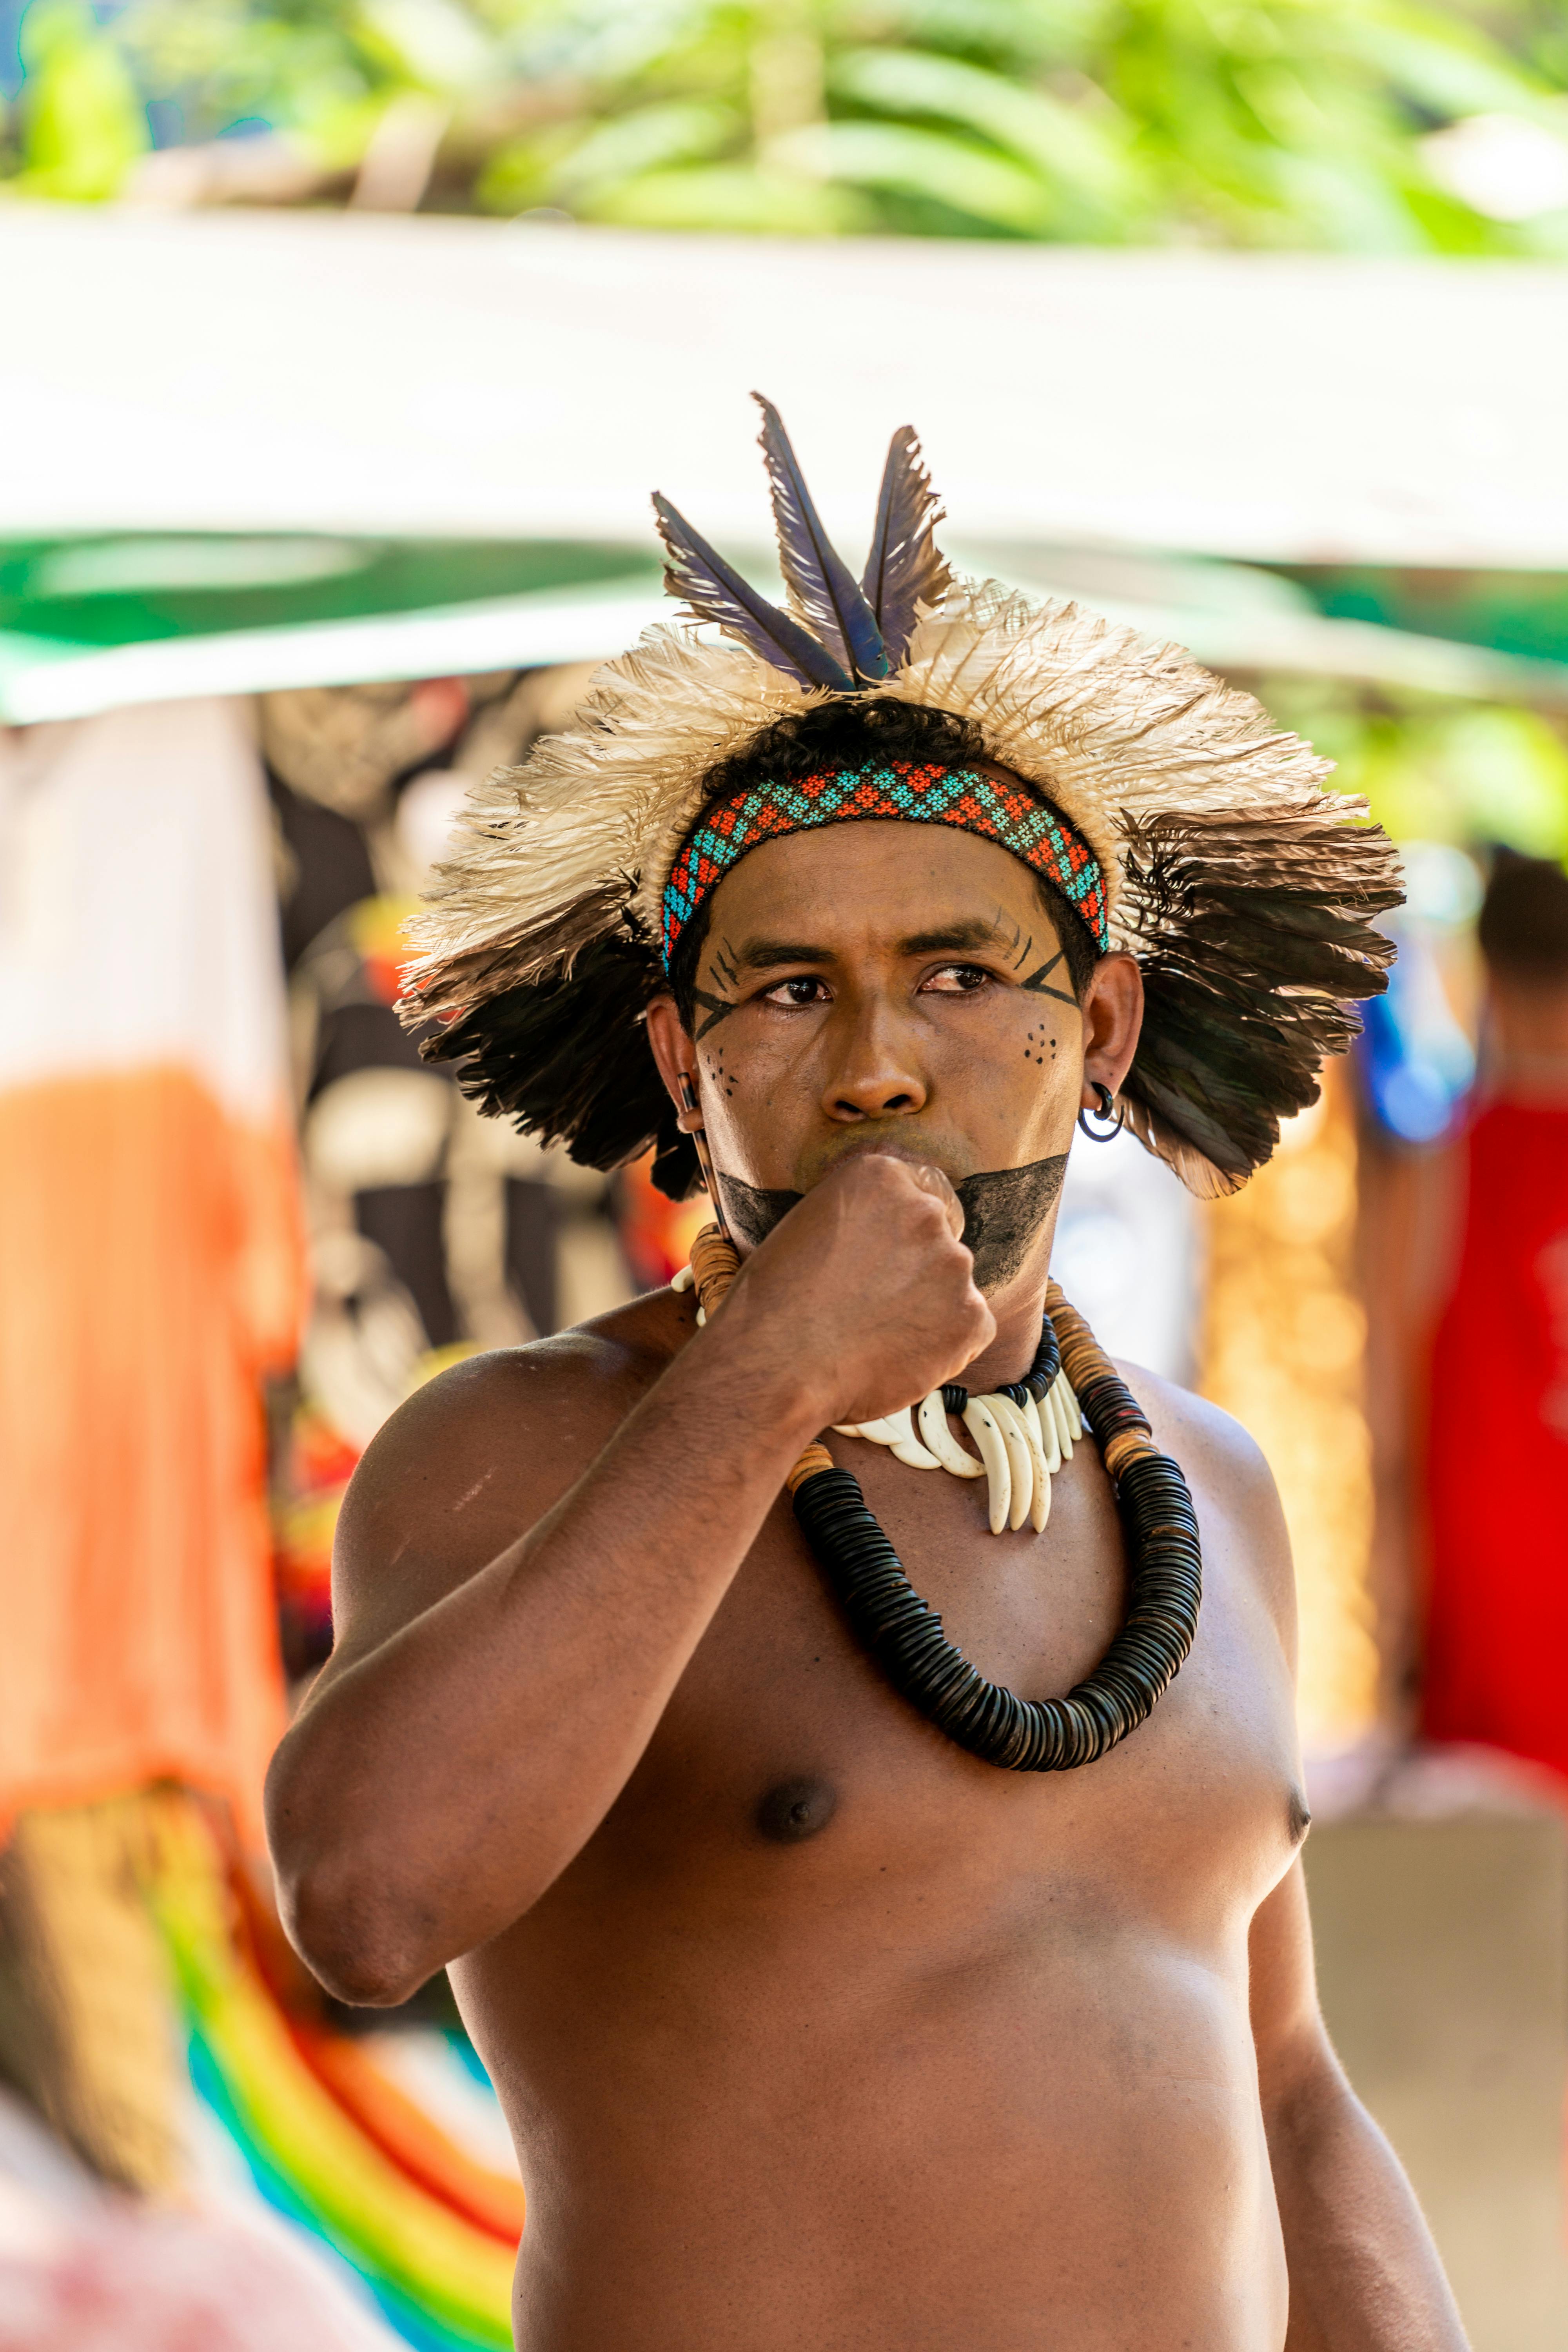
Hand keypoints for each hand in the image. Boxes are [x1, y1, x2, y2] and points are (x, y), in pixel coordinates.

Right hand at [713, 1153, 994, 1428]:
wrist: (775, 1364)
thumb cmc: (774, 1303)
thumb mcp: (807, 1229)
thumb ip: (857, 1221)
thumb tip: (882, 1239)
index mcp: (880, 1177)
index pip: (922, 1189)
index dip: (908, 1228)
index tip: (896, 1255)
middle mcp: (924, 1211)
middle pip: (939, 1240)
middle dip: (917, 1271)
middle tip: (875, 1308)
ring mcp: (953, 1264)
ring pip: (953, 1288)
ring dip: (928, 1309)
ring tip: (876, 1339)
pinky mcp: (971, 1317)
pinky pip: (969, 1331)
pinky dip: (943, 1348)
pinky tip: (897, 1359)